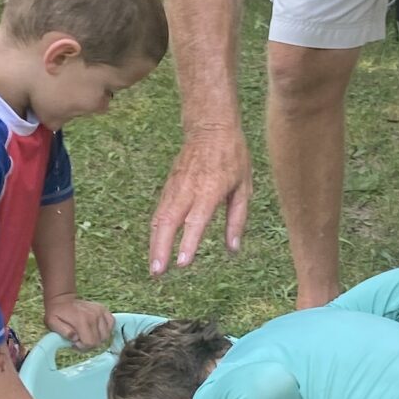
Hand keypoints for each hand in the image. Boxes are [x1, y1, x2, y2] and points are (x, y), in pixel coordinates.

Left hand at [44, 294, 113, 349]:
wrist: (62, 299)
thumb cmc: (56, 313)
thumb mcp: (52, 323)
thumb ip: (63, 332)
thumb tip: (75, 338)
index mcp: (81, 321)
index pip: (90, 343)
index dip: (82, 347)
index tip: (75, 343)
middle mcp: (94, 316)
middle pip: (99, 341)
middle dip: (89, 344)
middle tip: (80, 340)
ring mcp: (100, 312)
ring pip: (106, 335)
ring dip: (97, 338)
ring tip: (87, 335)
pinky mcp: (103, 309)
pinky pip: (111, 323)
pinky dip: (106, 329)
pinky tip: (97, 330)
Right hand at [150, 124, 252, 274]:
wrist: (210, 127)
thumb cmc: (232, 156)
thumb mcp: (244, 186)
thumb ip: (238, 219)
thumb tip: (233, 249)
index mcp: (211, 190)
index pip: (196, 220)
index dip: (188, 243)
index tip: (182, 264)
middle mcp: (189, 189)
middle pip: (169, 222)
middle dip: (161, 248)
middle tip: (157, 272)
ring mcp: (175, 186)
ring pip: (159, 218)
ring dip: (154, 243)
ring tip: (154, 267)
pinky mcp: (169, 185)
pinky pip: (159, 210)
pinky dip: (155, 230)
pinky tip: (155, 246)